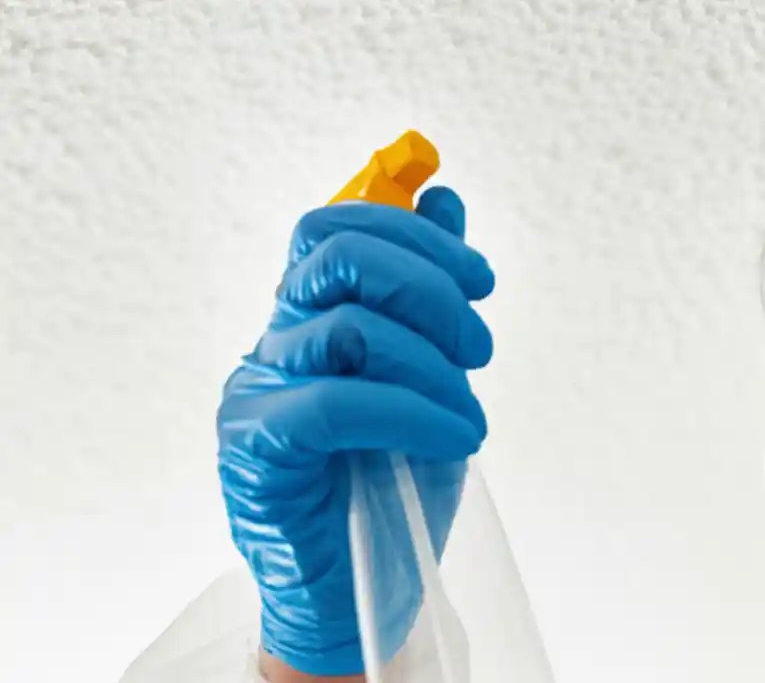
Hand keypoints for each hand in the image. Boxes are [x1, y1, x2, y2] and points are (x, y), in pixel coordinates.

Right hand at [217, 187, 493, 676]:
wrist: (359, 591)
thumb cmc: (391, 484)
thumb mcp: (429, 374)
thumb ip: (429, 293)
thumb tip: (444, 197)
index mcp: (308, 317)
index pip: (334, 226)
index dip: (413, 231)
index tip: (480, 277)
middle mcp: (274, 342)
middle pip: (338, 254)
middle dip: (431, 284)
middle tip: (481, 344)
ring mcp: (257, 392)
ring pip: (350, 327)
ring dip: (437, 366)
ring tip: (470, 418)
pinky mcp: (256, 451)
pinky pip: (338, 402)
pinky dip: (415, 413)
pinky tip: (456, 438)